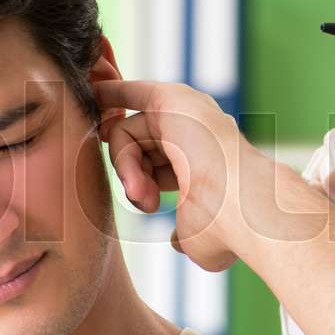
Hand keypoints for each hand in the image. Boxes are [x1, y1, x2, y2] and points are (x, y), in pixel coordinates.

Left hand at [95, 79, 275, 272]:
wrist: (241, 208)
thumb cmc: (225, 228)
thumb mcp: (197, 236)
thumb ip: (184, 232)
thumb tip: (177, 241)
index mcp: (205, 160)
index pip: (157, 164)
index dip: (142, 180)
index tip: (141, 200)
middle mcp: (197, 132)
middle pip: (138, 148)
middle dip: (133, 178)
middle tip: (148, 205)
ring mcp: (185, 112)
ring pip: (128, 134)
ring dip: (126, 166)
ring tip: (143, 193)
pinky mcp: (170, 99)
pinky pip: (127, 92)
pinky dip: (107, 95)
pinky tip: (93, 96)